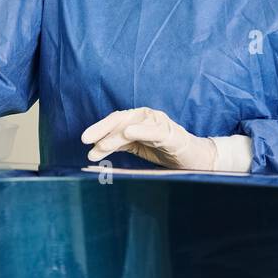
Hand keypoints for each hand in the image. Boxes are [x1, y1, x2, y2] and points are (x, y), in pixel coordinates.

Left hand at [81, 107, 217, 170]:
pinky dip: (141, 130)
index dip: (98, 128)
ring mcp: (160, 124)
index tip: (84, 140)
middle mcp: (147, 117)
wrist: (194, 159)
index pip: (114, 121)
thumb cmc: (164, 150)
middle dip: (101, 128)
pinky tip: (128, 132)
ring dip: (116, 135)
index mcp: (138, 120)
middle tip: (85, 140)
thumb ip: (119, 144)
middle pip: (120, 118)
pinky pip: (154, 130)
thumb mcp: (137, 147)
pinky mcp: (171, 134)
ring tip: (102, 145)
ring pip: (133, 125)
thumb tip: (94, 149)